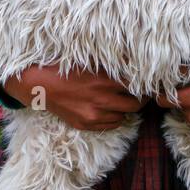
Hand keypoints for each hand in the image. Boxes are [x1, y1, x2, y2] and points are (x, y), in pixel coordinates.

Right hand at [2, 64, 147, 130]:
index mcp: (104, 81)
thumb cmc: (67, 70)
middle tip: (140, 94)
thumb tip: (136, 65)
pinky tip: (109, 109)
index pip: (137, 87)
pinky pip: (111, 126)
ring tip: (120, 100)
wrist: (41, 86)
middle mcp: (101, 100)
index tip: (148, 84)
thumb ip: (113, 68)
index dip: (144, 85)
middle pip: (135, 105)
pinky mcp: (86, 125)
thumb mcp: (92, 63)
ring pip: (123, 116)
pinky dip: (113, 118)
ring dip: (124, 109)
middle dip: (139, 99)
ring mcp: (93, 115)